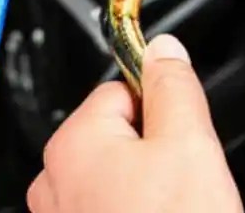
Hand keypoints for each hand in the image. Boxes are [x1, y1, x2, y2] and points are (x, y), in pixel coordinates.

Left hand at [27, 36, 241, 212]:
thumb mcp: (190, 146)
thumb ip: (175, 87)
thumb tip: (165, 49)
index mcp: (73, 140)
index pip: (121, 89)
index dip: (163, 107)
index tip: (186, 129)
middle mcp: (54, 179)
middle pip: (118, 136)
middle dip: (157, 152)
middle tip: (188, 180)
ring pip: (116, 180)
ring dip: (148, 189)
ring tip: (177, 210)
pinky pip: (110, 212)